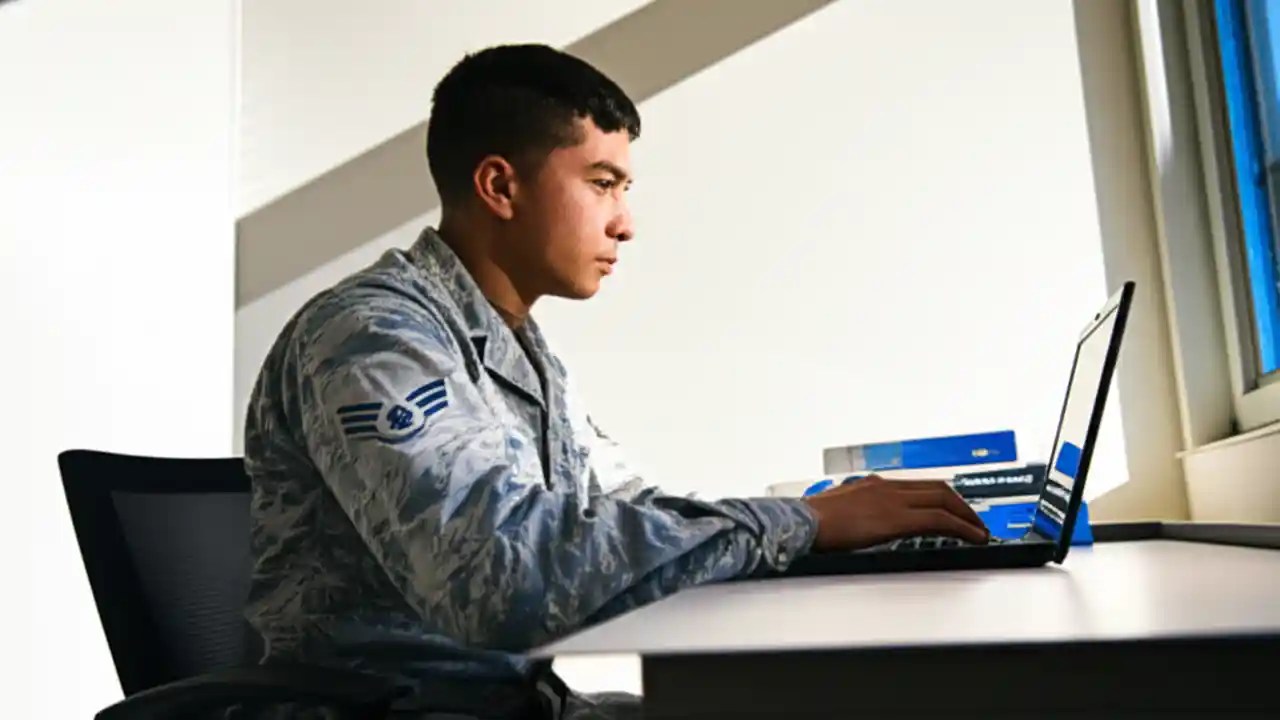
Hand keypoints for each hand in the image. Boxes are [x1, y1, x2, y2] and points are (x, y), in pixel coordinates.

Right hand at [803, 474, 989, 550]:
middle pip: (937, 488)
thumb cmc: (811, 521)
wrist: (802, 521)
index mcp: (873, 485)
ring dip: (966, 515)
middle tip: (973, 520)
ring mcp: (894, 499)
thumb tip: (862, 523)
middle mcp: (887, 486)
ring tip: (978, 531)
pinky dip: (962, 527)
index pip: (917, 486)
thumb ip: (856, 511)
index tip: (952, 509)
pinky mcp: (897, 518)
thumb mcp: (838, 510)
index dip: (941, 497)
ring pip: (944, 499)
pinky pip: (939, 519)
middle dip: (960, 504)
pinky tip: (972, 538)